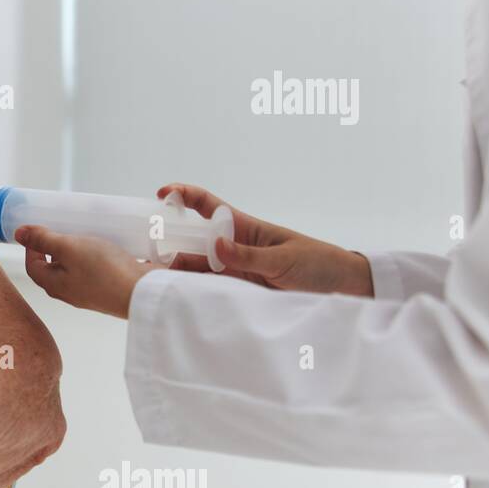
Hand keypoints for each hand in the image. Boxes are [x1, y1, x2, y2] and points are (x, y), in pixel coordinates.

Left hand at [14, 225, 161, 318]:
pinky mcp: (109, 287)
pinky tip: (108, 244)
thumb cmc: (104, 271)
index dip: (31, 247)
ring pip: (76, 268)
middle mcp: (69, 291)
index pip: (32, 266)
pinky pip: (96, 270)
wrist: (142, 292)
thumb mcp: (69, 248)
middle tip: (63, 227)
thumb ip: (44, 239)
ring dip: (78, 249)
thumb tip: (19, 234)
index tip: (38, 229)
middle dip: (55, 246)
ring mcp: (90, 291)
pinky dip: (97, 255)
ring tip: (86, 232)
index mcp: (54, 284)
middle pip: (53, 267)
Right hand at [157, 184, 373, 295]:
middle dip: (169, 241)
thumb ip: (248, 256)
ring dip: (178, 270)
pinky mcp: (239, 290)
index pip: (207, 205)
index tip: (162, 193)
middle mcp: (233, 247)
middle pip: (192, 239)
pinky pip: (210, 287)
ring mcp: (234, 269)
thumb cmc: (317, 264)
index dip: (184, 195)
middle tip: (146, 250)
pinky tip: (177, 293)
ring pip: (197, 266)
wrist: (342, 288)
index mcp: (244, 228)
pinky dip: (193, 289)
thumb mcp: (284, 259)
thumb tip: (215, 247)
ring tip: (155, 277)